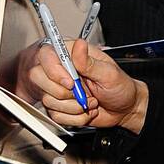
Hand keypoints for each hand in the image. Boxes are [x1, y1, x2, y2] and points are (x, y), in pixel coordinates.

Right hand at [29, 38, 147, 131]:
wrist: (124, 110)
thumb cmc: (120, 88)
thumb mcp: (109, 73)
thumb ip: (89, 62)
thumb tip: (79, 45)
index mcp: (72, 55)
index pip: (47, 56)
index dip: (54, 71)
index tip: (70, 82)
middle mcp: (61, 71)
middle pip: (39, 78)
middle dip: (63, 92)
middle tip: (83, 93)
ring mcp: (58, 89)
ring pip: (48, 100)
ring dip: (74, 107)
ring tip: (90, 101)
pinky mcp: (59, 107)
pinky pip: (56, 115)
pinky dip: (75, 118)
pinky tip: (85, 111)